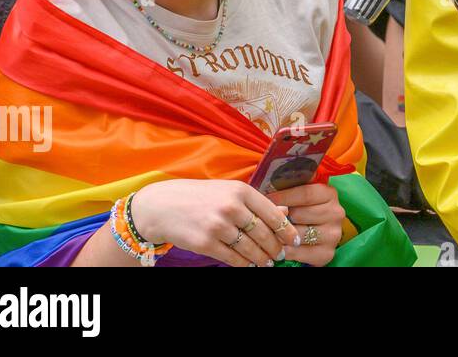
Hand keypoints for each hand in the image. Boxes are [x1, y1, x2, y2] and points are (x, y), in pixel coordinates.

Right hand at [131, 179, 297, 266]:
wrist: (162, 206)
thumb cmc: (200, 197)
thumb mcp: (229, 191)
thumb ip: (256, 202)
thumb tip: (284, 213)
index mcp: (241, 191)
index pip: (272, 213)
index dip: (286, 230)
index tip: (294, 240)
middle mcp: (231, 207)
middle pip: (263, 233)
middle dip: (275, 247)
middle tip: (280, 255)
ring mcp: (218, 226)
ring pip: (249, 248)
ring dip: (261, 259)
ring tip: (267, 263)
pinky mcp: (205, 243)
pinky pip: (232, 258)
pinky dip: (243, 264)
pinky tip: (249, 265)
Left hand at [268, 183, 344, 266]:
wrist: (316, 234)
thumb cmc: (304, 210)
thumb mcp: (301, 196)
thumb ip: (289, 191)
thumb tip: (267, 191)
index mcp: (330, 194)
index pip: (306, 193)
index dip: (283, 196)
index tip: (266, 198)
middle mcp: (336, 213)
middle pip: (299, 214)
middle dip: (280, 217)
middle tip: (265, 218)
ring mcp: (333, 234)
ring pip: (297, 235)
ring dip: (280, 235)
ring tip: (269, 233)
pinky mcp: (327, 253)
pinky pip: (298, 252)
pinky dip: (284, 250)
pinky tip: (277, 246)